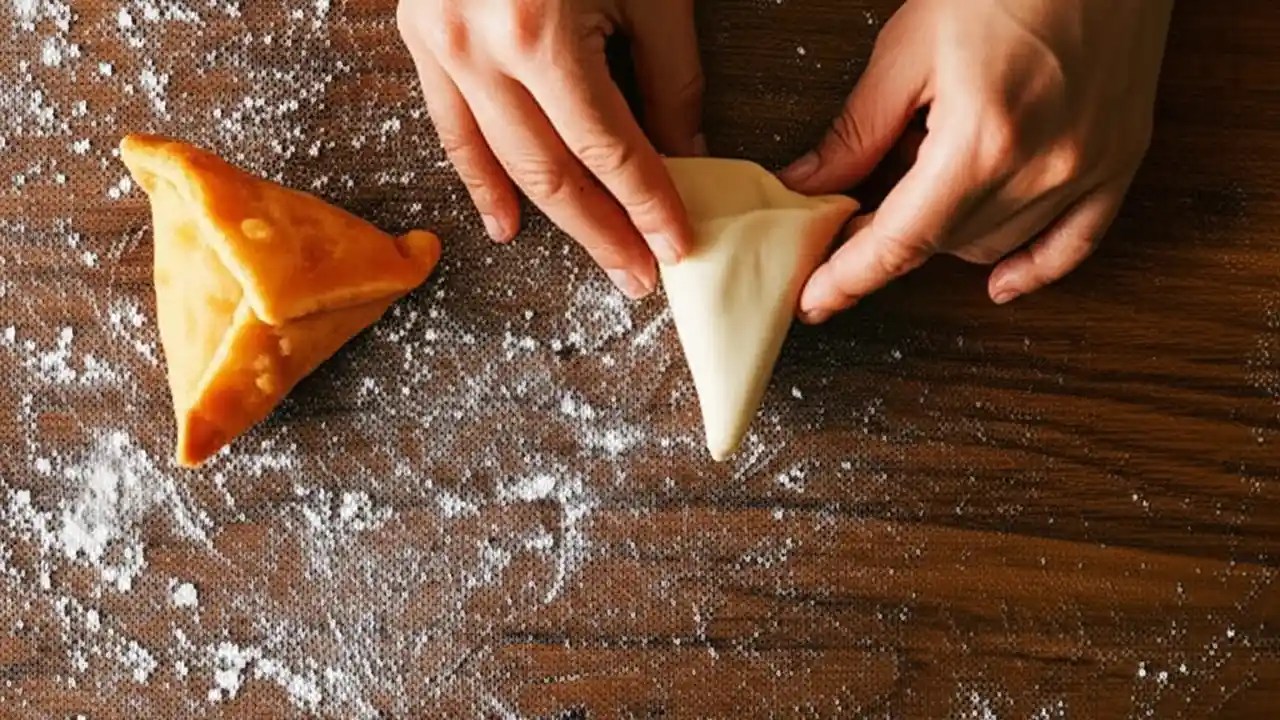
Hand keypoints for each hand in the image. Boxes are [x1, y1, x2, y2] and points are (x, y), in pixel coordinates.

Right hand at [397, 0, 704, 298]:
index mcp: (538, 31)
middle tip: (638, 272)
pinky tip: (503, 221)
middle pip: (550, 169)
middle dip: (602, 230)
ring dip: (549, 218)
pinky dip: (479, 177)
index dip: (645, 203)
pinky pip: (450, 124)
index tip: (673, 242)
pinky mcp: (418, 29)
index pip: (605, 148)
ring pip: (499, 158)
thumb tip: (680, 153)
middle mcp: (478, 47)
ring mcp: (438, 40)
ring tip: (596, 256)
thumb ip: (668, 75)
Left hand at [781, 0, 1173, 321]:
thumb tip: (809, 184)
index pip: (901, 239)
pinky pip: (1074, 244)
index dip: (849, 278)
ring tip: (926, 187)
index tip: (815, 301)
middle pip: (943, 245)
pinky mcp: (1122, 159)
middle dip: (888, 242)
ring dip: (947, 238)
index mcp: (982, 139)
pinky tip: (999, 282)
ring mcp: (1089, 168)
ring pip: (996, 247)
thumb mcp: (909, 48)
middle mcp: (1042, 166)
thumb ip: (858, 130)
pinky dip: (1032, 267)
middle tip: (853, 221)